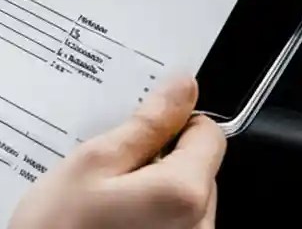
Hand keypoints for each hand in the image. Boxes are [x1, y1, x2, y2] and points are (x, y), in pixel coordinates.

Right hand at [9, 76, 224, 228]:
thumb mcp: (92, 164)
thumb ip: (146, 125)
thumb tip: (182, 87)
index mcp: (185, 193)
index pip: (209, 133)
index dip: (173, 124)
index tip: (137, 133)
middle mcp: (201, 226)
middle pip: (198, 169)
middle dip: (159, 162)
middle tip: (109, 174)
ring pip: (184, 201)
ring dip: (152, 194)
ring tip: (105, 205)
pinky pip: (173, 227)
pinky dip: (148, 220)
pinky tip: (111, 225)